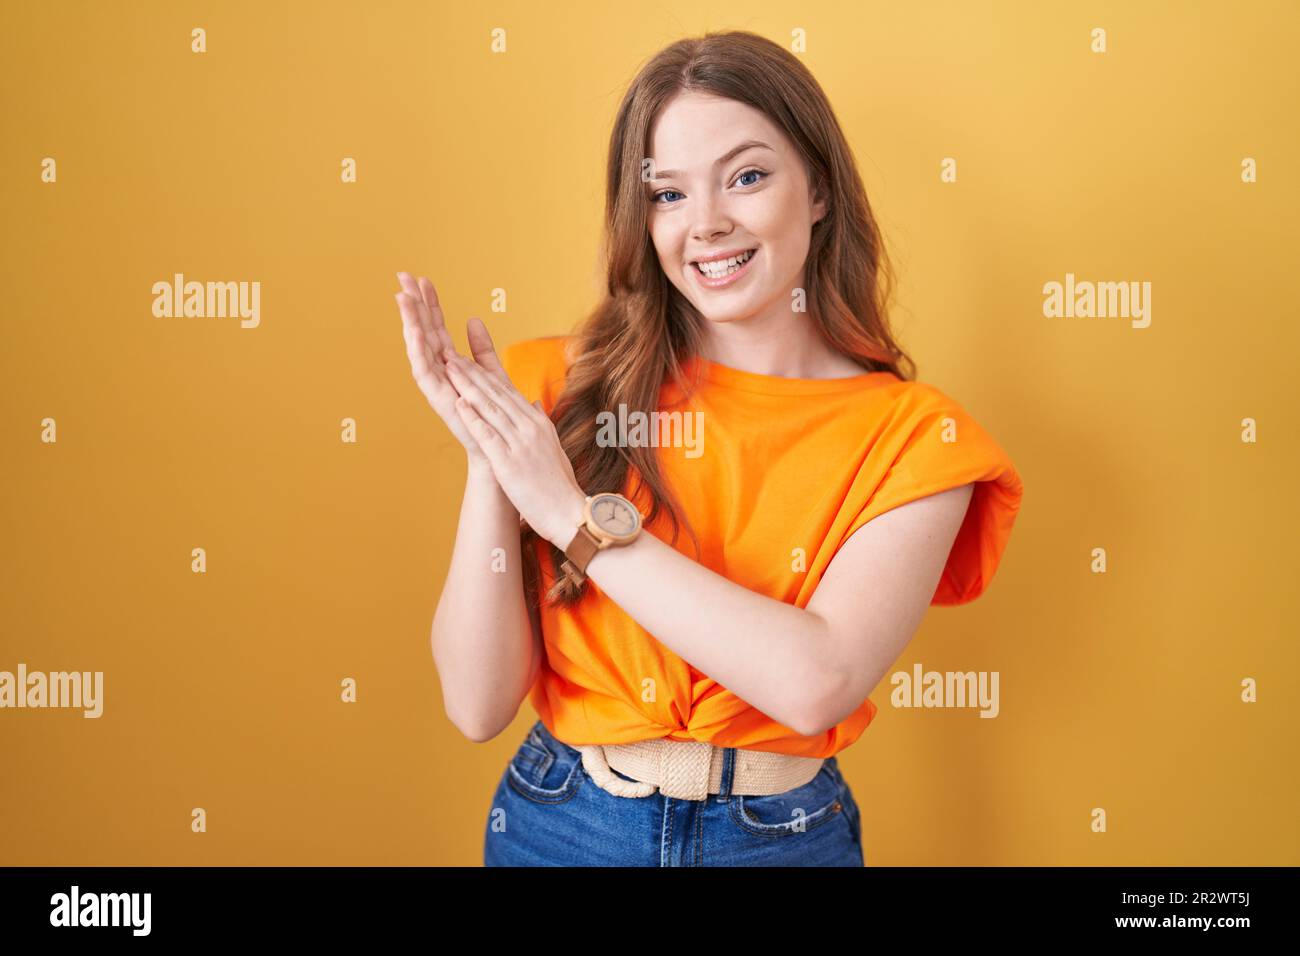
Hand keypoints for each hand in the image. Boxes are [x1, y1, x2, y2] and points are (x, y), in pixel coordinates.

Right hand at [394, 271, 492, 470]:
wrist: (496, 449)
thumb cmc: (493, 415)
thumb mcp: (490, 373)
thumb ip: (481, 348)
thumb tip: (473, 319)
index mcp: (450, 363)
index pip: (436, 326)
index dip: (429, 303)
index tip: (422, 279)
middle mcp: (438, 371)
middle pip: (422, 331)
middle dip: (413, 305)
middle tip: (402, 277)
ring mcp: (436, 384)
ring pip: (418, 347)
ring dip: (410, 322)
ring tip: (402, 298)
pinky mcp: (437, 398)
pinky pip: (424, 371)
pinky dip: (419, 351)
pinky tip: (415, 332)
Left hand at [440, 338, 586, 547]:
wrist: (570, 514)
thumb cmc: (561, 487)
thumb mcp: (554, 448)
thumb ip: (543, 424)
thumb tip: (535, 404)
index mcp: (539, 424)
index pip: (508, 393)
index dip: (485, 375)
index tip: (468, 360)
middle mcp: (530, 429)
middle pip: (496, 394)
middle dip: (471, 373)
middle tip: (450, 355)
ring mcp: (519, 444)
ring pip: (490, 408)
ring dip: (468, 387)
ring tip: (449, 369)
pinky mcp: (509, 462)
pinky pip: (488, 435)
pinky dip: (473, 418)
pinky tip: (458, 404)